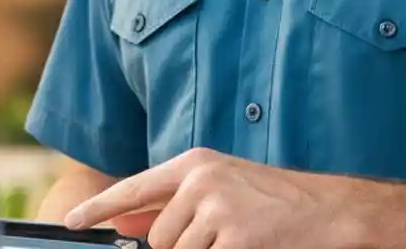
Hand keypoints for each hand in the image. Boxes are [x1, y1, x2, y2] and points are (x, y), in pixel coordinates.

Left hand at [64, 148, 371, 248]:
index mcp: (196, 164)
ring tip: (244, 241)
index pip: (134, 188)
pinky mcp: (236, 240)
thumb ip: (178, 204)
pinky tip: (252, 246)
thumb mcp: (225, 189)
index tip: (72, 222)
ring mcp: (218, 211)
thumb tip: (131, 228)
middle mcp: (201, 181)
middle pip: (161, 240)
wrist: (333, 212)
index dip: (99, 207)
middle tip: (226, 239)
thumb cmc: (278, 203)